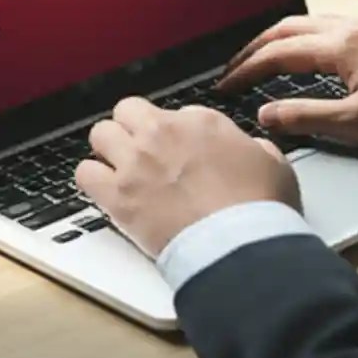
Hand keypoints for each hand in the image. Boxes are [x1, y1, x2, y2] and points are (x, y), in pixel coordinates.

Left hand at [75, 97, 300, 256]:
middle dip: (132, 129)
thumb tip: (252, 150)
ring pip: (100, 134)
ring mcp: (136, 162)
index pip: (174, 113)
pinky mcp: (117, 195)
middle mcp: (163, 133)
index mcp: (201, 122)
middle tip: (141, 152)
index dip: (174, 134)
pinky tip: (104, 191)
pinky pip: (83, 172)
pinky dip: (92, 180)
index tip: (178, 151)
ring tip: (119, 170)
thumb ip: (256, 148)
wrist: (237, 246)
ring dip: (108, 150)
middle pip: (128, 111)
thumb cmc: (259, 209)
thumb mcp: (274, 164)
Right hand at [217, 15, 357, 148]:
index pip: (277, 52)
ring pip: (308, 24)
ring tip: (260, 62)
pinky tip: (304, 59)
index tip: (224, 86)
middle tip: (233, 70)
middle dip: (255, 48)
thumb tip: (264, 113)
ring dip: (279, 40)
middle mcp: (350, 26)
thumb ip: (305, 117)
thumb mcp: (357, 124)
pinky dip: (302, 40)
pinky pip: (328, 27)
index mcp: (340, 44)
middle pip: (287, 28)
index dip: (246, 70)